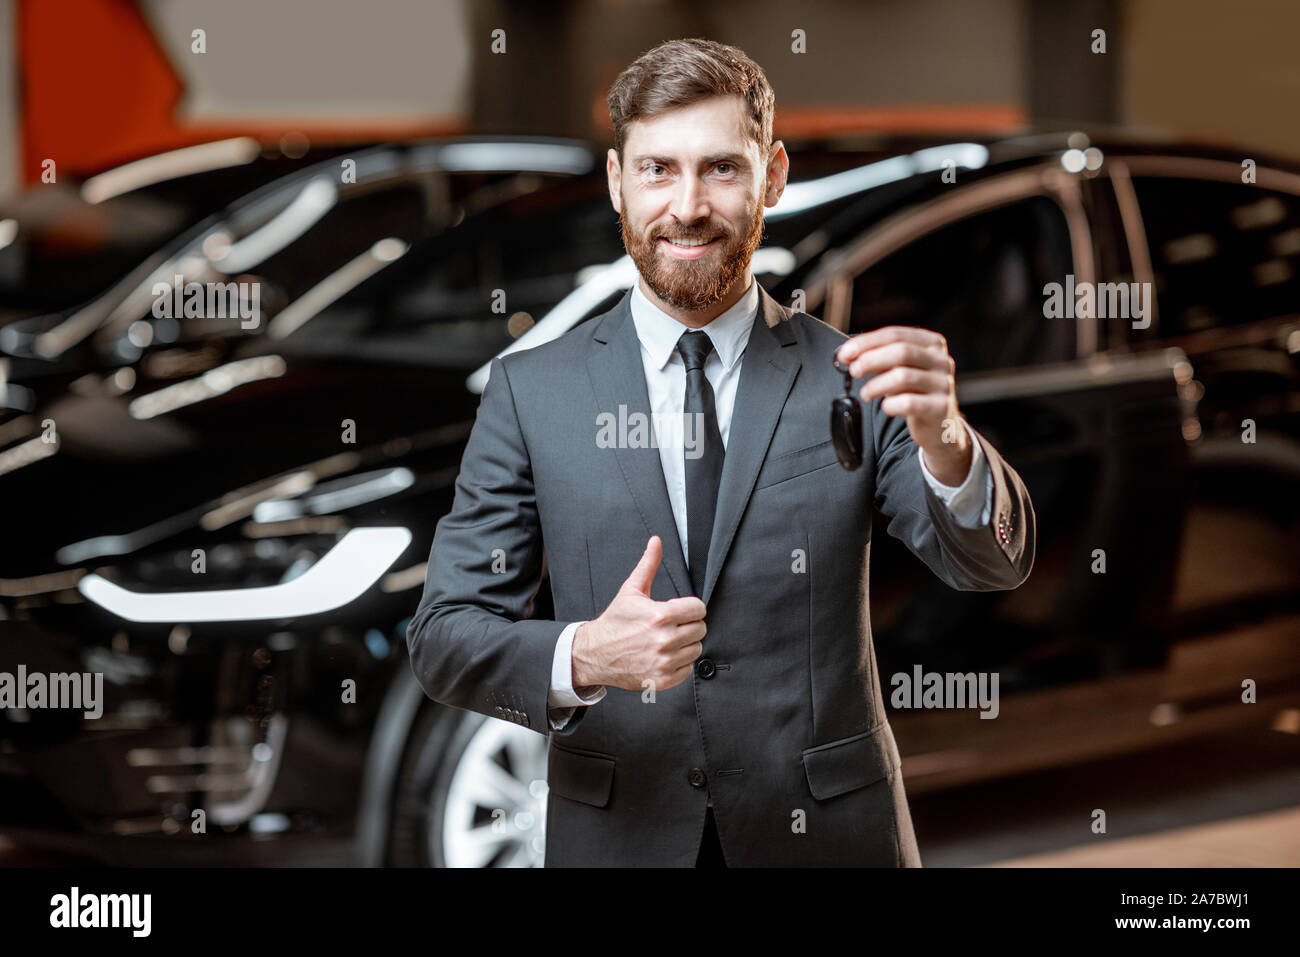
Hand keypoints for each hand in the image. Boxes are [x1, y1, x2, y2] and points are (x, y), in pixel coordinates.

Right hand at [571, 536, 706, 691]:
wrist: (594, 652)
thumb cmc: (615, 622)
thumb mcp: (631, 590)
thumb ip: (648, 565)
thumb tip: (656, 542)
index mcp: (660, 616)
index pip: (699, 609)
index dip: (690, 608)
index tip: (681, 611)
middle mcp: (664, 640)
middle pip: (700, 629)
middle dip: (688, 625)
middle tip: (671, 625)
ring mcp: (664, 662)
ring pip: (696, 649)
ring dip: (685, 644)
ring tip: (667, 640)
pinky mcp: (663, 679)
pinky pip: (687, 669)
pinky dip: (679, 663)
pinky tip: (664, 655)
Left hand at [835, 326, 970, 485]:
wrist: (941, 426)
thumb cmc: (915, 392)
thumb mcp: (900, 369)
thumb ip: (879, 358)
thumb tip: (847, 354)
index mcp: (932, 343)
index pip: (895, 334)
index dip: (866, 342)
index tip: (845, 354)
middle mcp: (942, 360)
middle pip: (901, 352)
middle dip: (870, 360)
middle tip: (854, 371)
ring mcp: (944, 384)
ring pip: (903, 376)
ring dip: (876, 385)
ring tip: (866, 393)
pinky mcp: (941, 407)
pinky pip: (909, 403)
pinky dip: (890, 404)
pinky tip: (886, 406)